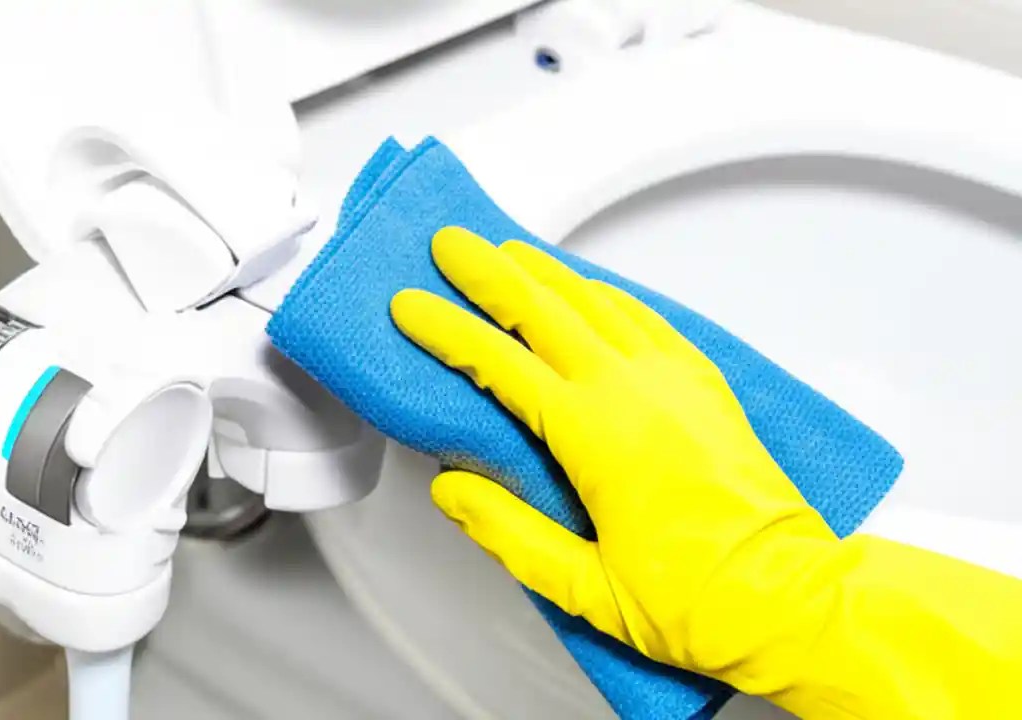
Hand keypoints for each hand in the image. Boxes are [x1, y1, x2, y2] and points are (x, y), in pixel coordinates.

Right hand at [390, 227, 837, 684]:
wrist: (784, 596)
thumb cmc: (694, 599)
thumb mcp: (581, 587)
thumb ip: (509, 532)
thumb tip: (452, 488)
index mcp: (594, 435)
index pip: (500, 364)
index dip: (447, 330)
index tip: (410, 306)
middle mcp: (633, 391)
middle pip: (545, 310)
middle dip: (489, 272)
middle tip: (450, 244)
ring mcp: (673, 381)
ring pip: (597, 303)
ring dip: (546, 273)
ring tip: (509, 251)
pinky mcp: (703, 385)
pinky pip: (647, 318)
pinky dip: (608, 294)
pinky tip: (590, 287)